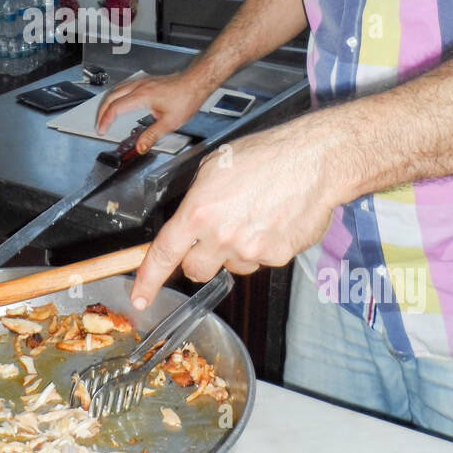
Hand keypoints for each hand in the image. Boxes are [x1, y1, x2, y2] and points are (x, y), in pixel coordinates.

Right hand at [95, 71, 205, 153]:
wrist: (196, 82)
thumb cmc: (186, 98)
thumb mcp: (169, 123)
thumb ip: (152, 135)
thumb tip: (140, 147)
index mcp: (142, 96)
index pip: (116, 108)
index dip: (105, 120)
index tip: (102, 130)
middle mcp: (139, 86)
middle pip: (111, 97)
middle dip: (102, 111)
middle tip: (99, 124)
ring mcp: (142, 82)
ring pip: (116, 89)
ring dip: (108, 102)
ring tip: (105, 114)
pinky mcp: (146, 81)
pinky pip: (124, 86)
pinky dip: (116, 96)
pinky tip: (119, 101)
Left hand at [129, 116, 342, 308]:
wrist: (313, 161)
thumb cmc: (265, 155)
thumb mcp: (213, 168)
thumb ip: (196, 201)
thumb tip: (188, 222)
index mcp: (198, 212)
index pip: (164, 255)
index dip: (148, 280)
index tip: (139, 297)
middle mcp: (221, 236)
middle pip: (196, 270)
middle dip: (197, 259)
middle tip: (212, 236)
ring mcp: (250, 251)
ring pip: (231, 265)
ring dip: (234, 250)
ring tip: (253, 216)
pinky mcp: (276, 257)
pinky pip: (260, 261)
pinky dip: (263, 247)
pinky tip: (273, 220)